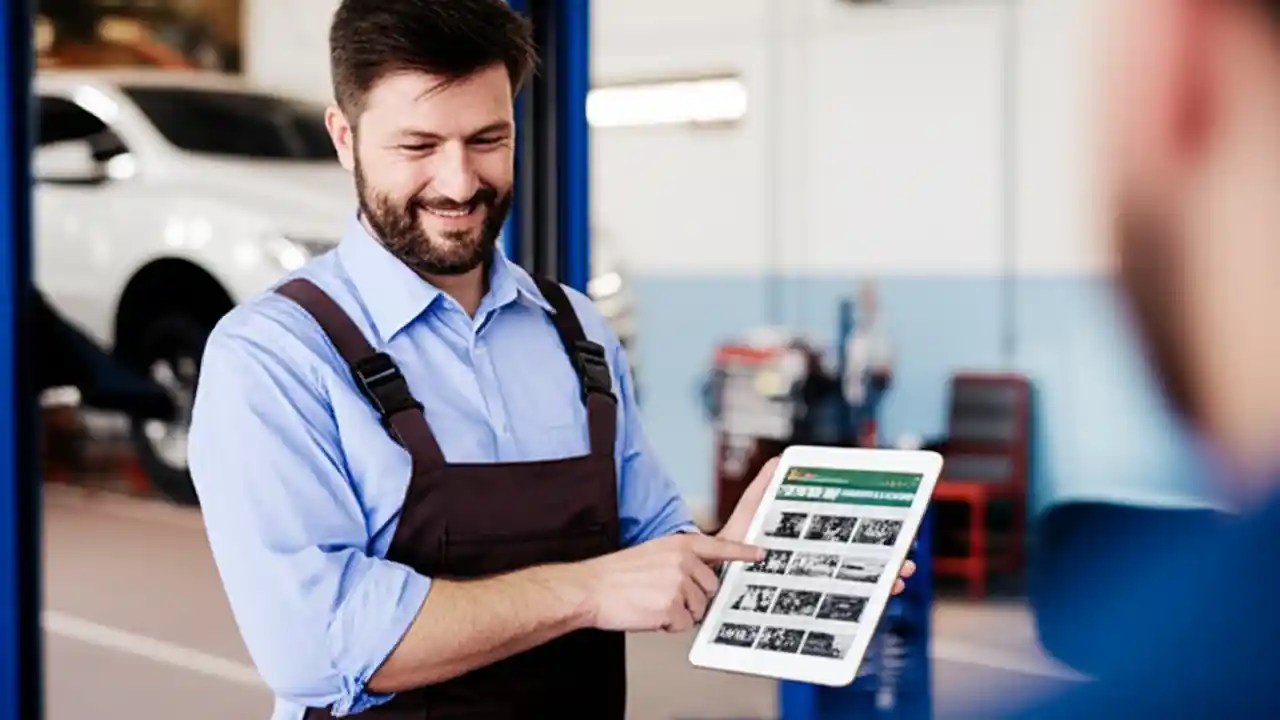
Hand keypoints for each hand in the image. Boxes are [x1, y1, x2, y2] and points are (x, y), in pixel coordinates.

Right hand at [575, 534, 763, 632]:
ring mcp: (678, 584)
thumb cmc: (617, 575)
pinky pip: (684, 625)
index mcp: (678, 544)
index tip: (760, 554)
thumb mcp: (653, 553)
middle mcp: (683, 561)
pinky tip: (649, 613)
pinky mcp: (671, 607)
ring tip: (652, 602)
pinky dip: (669, 625)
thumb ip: (680, 560)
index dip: (742, 551)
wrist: (590, 589)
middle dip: (693, 597)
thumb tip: (699, 578)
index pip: (718, 546)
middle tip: (664, 595)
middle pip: (710, 588)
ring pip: (699, 610)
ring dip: (679, 613)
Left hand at [718, 456, 917, 596]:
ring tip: (900, 578)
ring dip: (884, 583)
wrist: (716, 574)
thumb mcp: (750, 510)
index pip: (851, 537)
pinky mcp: (804, 604)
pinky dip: (862, 605)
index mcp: (812, 541)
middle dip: (890, 562)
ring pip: (858, 586)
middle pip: (862, 562)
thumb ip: (764, 485)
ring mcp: (812, 585)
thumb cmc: (733, 541)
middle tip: (907, 561)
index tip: (899, 530)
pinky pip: (838, 608)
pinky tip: (876, 602)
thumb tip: (781, 458)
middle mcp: (816, 563)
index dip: (877, 536)